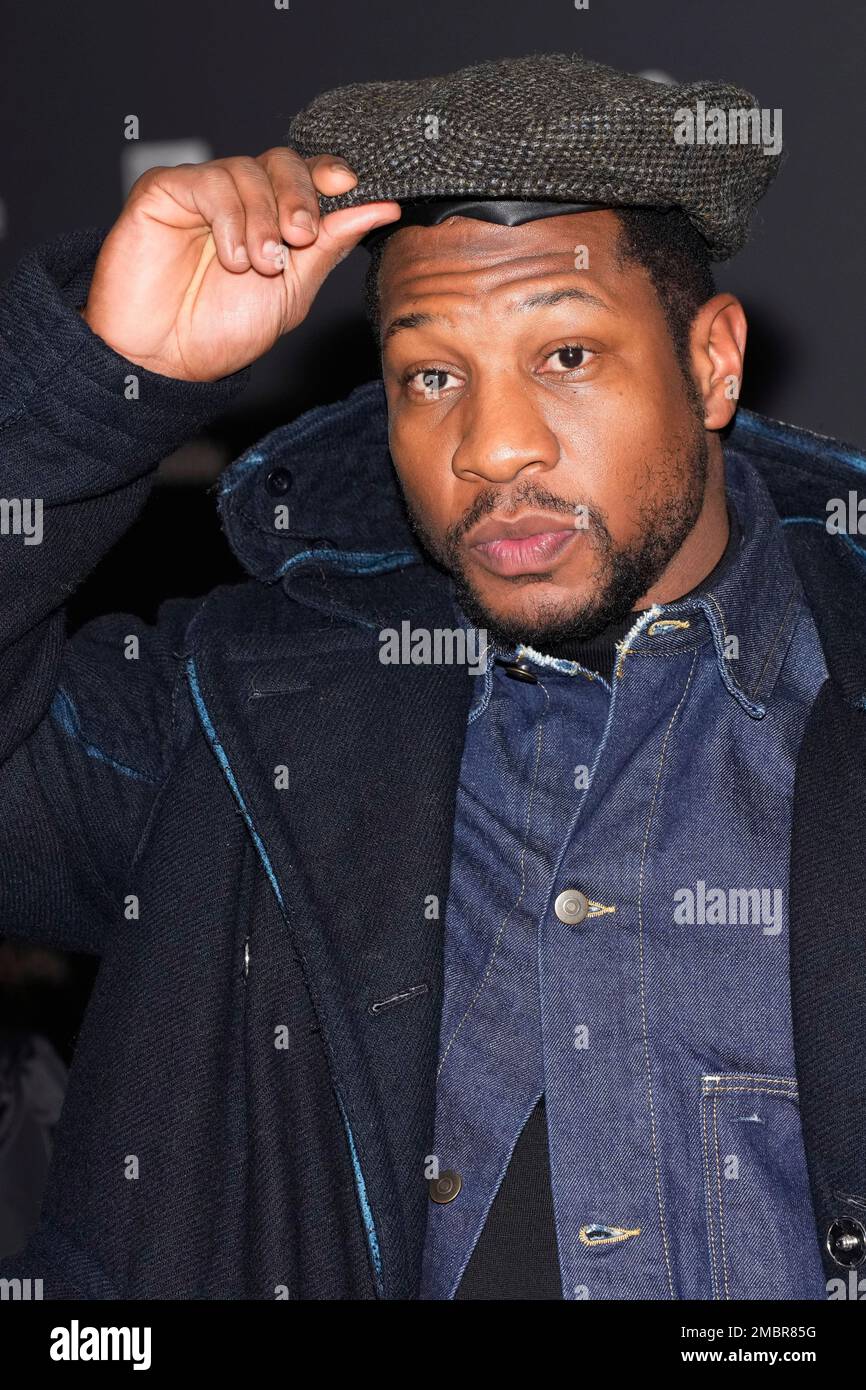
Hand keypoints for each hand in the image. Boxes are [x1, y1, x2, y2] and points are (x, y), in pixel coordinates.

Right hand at [81, 149, 399, 380]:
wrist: (167, 358)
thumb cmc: (222, 330)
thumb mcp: (293, 290)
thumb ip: (330, 245)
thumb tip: (381, 207)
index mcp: (272, 218)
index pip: (306, 175)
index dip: (328, 173)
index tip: (348, 186)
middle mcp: (239, 199)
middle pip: (281, 161)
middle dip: (299, 197)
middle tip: (299, 238)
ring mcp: (201, 191)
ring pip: (247, 170)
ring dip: (261, 221)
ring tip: (258, 264)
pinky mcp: (164, 190)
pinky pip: (208, 181)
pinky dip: (228, 218)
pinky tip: (231, 257)